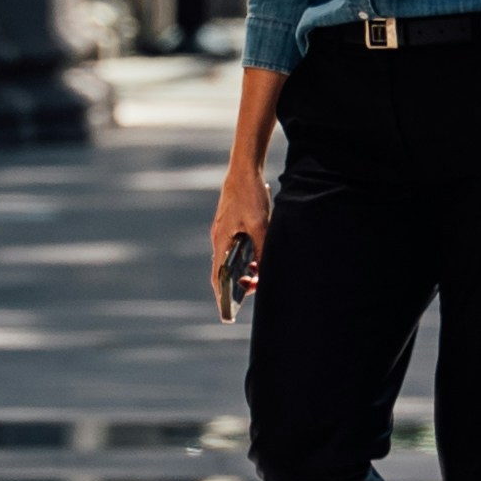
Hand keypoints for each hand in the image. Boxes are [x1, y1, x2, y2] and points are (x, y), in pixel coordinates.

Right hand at [209, 156, 268, 307]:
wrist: (244, 169)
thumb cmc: (250, 196)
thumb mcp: (261, 225)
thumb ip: (262, 249)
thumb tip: (263, 270)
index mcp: (221, 241)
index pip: (217, 277)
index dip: (222, 295)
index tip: (228, 311)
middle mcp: (219, 238)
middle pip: (224, 268)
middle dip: (238, 282)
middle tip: (254, 288)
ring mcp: (224, 230)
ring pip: (231, 257)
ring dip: (244, 267)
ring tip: (259, 272)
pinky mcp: (230, 223)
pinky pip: (236, 245)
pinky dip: (245, 253)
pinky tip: (259, 253)